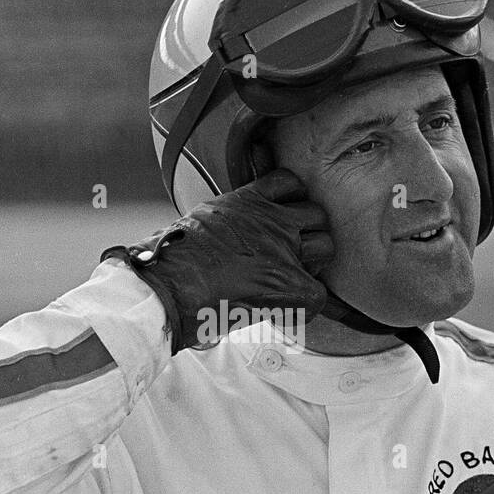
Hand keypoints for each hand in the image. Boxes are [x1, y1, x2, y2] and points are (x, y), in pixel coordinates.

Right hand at [100, 170, 333, 353]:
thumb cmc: (172, 262)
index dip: (291, 201)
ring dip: (311, 264)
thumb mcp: (201, 221)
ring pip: (325, 247)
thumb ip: (228, 221)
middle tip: (287, 254)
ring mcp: (284, 250)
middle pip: (316, 214)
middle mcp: (272, 219)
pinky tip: (283, 311)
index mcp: (248, 200)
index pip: (289, 182)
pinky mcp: (291, 284)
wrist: (168, 289)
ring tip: (288, 280)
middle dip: (306, 233)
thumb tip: (230, 237)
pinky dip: (305, 307)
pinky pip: (320, 294)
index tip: (283, 215)